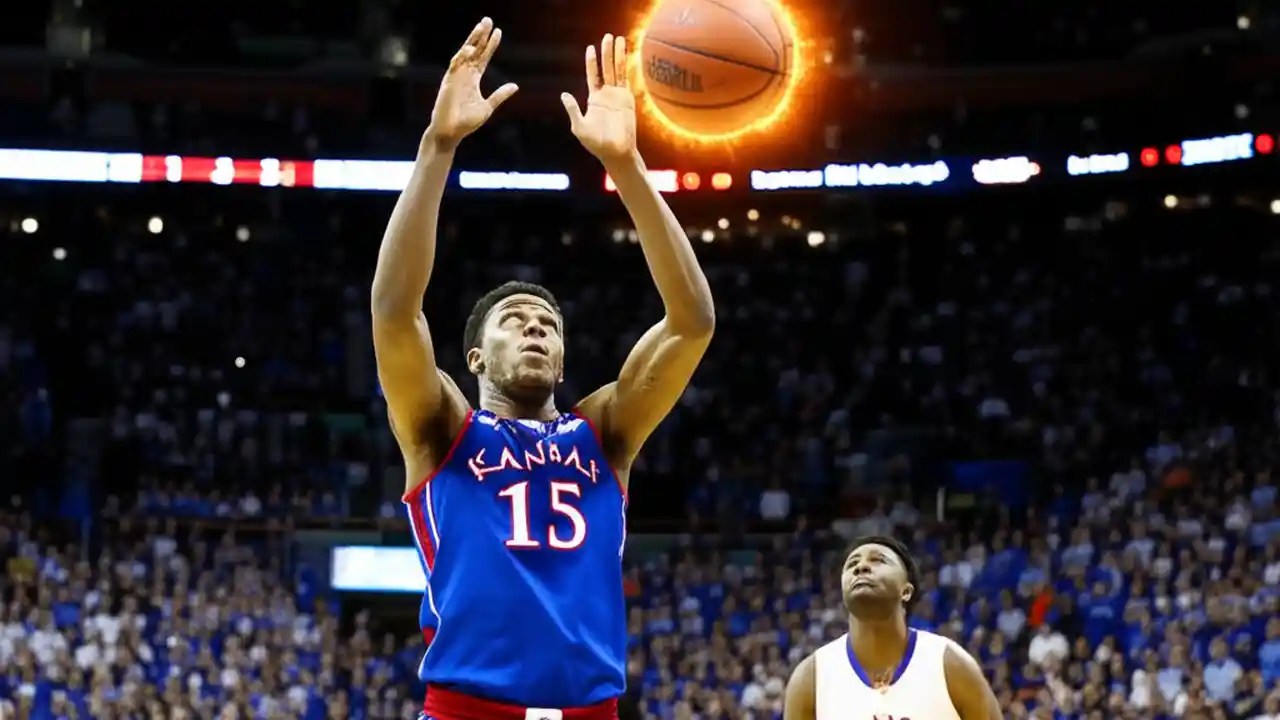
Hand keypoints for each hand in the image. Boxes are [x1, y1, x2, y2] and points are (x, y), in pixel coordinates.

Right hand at [427, 18, 517, 146]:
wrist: (451, 132)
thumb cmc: (467, 122)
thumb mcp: (488, 106)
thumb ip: (499, 95)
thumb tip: (515, 86)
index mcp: (473, 80)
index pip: (483, 58)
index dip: (490, 45)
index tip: (499, 32)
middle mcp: (464, 75)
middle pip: (474, 51)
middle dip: (481, 36)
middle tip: (488, 20)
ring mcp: (455, 77)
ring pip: (464, 54)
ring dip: (472, 40)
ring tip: (481, 27)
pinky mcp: (448, 82)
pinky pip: (455, 66)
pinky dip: (462, 57)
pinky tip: (470, 48)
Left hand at [560, 33, 637, 163]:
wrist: (615, 152)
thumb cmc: (596, 144)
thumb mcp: (579, 127)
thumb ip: (572, 110)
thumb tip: (563, 94)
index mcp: (594, 99)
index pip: (593, 75)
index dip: (591, 62)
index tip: (590, 48)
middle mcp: (607, 95)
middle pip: (606, 68)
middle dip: (606, 53)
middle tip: (607, 36)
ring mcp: (618, 96)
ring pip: (617, 70)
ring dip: (617, 55)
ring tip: (618, 38)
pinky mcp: (627, 100)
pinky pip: (627, 79)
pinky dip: (626, 67)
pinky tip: (627, 55)